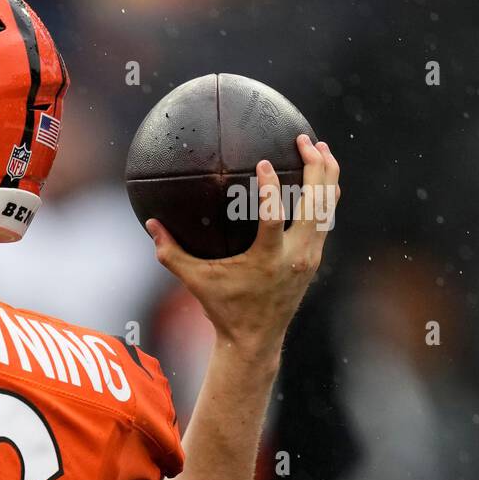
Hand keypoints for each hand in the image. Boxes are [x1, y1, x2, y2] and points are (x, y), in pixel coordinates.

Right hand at [144, 134, 339, 363]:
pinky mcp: (315, 257)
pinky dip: (326, 194)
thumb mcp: (194, 281)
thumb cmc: (222, 308)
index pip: (273, 217)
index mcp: (267, 259)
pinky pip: (326, 217)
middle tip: (305, 140)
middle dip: (316, 168)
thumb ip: (171, 253)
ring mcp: (310, 256)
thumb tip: (150, 224)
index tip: (262, 162)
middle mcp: (296, 255)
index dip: (270, 189)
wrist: (255, 339)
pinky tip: (321, 176)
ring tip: (320, 148)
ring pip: (328, 207)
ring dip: (327, 175)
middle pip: (317, 204)